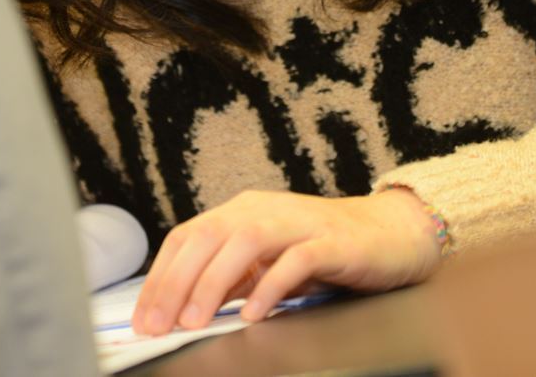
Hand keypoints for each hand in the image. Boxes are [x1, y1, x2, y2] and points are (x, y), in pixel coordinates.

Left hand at [130, 188, 441, 335]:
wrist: (392, 233)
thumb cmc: (325, 251)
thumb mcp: (268, 264)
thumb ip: (231, 279)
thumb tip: (183, 309)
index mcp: (242, 211)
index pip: (187, 236)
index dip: (161, 276)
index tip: (143, 316)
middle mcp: (265, 209)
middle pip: (208, 236)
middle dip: (176, 283)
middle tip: (159, 325)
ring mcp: (299, 222)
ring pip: (244, 242)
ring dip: (214, 282)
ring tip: (196, 320)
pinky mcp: (332, 242)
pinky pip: (296, 259)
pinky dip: (271, 285)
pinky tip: (254, 313)